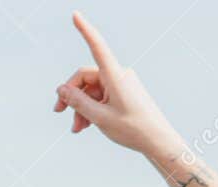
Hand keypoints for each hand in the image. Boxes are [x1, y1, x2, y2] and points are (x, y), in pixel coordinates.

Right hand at [54, 12, 185, 161]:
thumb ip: (78, 103)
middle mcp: (118, 75)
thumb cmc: (134, 129)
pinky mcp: (123, 93)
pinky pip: (101, 96)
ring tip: (77, 128)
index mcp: (115, 76)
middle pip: (86, 78)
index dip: (85, 30)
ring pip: (92, 90)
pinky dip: (92, 108)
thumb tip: (61, 90)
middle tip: (59, 113)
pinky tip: (86, 124)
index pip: (97, 46)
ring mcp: (121, 84)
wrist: (158, 141)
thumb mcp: (100, 118)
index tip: (75, 14)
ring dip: (81, 107)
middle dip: (72, 96)